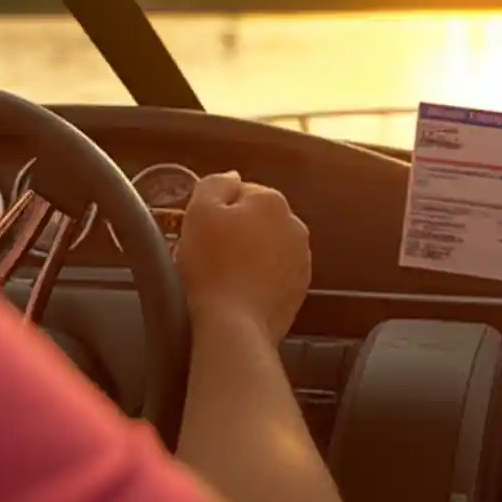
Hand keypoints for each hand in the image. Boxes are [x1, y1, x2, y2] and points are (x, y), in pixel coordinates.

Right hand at [175, 172, 311, 339]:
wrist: (233, 324)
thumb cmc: (211, 265)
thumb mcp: (199, 212)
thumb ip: (215, 184)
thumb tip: (233, 178)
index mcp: (272, 201)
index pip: (239, 193)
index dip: (215, 210)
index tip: (200, 231)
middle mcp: (295, 225)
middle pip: (256, 219)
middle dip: (236, 231)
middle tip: (208, 254)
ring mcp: (302, 258)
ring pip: (267, 246)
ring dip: (249, 254)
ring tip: (223, 275)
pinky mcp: (300, 288)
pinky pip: (274, 273)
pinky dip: (260, 277)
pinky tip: (239, 291)